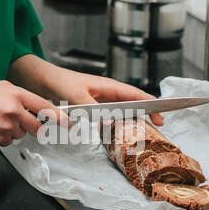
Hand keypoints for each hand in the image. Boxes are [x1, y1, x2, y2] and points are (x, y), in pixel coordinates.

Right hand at [0, 81, 71, 146]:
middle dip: (35, 127)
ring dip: (15, 130)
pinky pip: (10, 141)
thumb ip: (23, 95)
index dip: (59, 117)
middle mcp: (13, 111)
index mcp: (16, 95)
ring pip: (22, 134)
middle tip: (21, 120)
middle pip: (37, 127)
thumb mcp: (4, 86)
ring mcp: (6, 126)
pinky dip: (4, 136)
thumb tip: (39, 108)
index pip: (45, 107)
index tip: (68, 124)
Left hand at [39, 67, 164, 127]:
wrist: (44, 80)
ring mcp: (102, 99)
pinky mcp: (94, 106)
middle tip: (160, 124)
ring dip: (135, 117)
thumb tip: (110, 121)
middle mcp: (109, 92)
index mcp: (109, 86)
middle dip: (148, 111)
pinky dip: (120, 121)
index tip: (165, 111)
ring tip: (147, 129)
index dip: (151, 102)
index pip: (136, 94)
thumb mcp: (76, 96)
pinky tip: (123, 129)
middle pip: (134, 102)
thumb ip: (93, 109)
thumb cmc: (60, 82)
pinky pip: (112, 114)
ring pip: (124, 109)